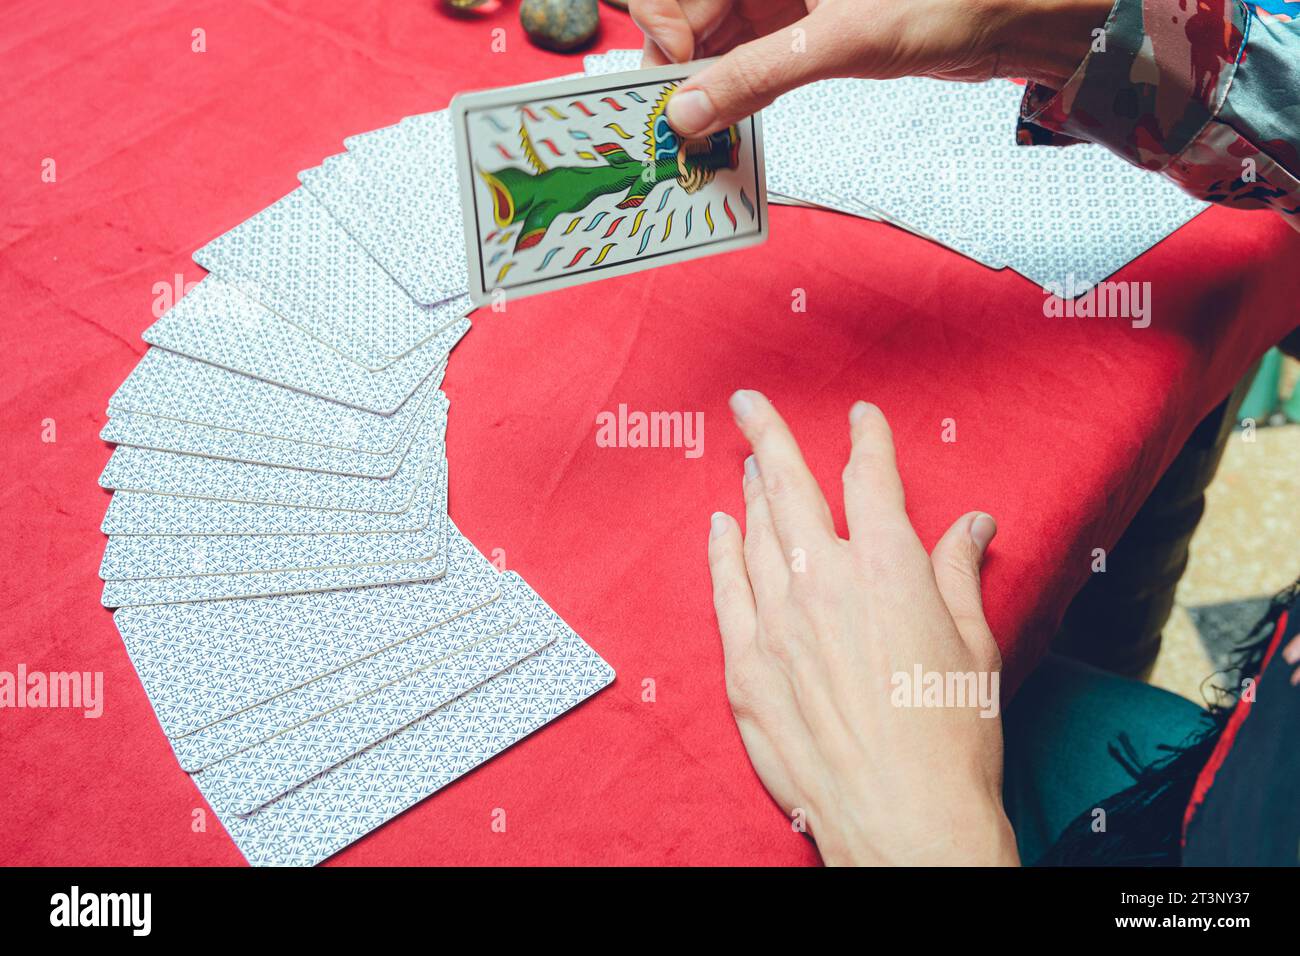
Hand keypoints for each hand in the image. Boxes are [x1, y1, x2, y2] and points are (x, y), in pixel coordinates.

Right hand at [631, 0, 1112, 135]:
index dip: (662, 26)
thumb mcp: (839, 39)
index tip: (674, 78)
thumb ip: (757, 74)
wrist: (1010, 14)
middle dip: (679, 69)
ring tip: (698, 137)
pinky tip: (729, 124)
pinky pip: (749, 56)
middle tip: (675, 128)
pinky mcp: (802, 23)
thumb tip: (688, 111)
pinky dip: (736, 91)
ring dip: (704, 87)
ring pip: (716, 39)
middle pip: (691, 14)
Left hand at [707, 390, 1018, 864]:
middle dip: (767, 435)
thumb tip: (972, 523)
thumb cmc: (952, 738)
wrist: (904, 820)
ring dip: (749, 491)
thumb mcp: (974, 646)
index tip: (859, 417)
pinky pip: (725, 591)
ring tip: (746, 464)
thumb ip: (959, 574)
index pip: (870, 479)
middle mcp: (824, 582)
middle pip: (787, 487)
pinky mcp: (746, 667)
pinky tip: (718, 526)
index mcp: (888, 568)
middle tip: (748, 402)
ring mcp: (776, 623)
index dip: (865, 439)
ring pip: (753, 534)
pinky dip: (720, 551)